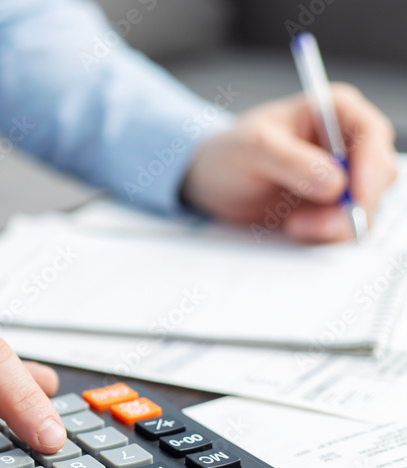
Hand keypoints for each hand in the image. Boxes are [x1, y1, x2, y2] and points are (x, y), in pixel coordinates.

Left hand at [182, 83, 397, 242]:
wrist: (211, 183)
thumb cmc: (229, 153)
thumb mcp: (252, 149)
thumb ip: (292, 161)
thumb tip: (334, 183)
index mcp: (335, 111)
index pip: (372, 134)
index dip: (372, 166)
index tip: (357, 196)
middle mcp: (348, 143)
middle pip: (378, 176)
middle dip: (352, 205)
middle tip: (308, 223)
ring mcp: (345, 178)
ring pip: (366, 207)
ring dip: (334, 224)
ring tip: (292, 225)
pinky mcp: (334, 207)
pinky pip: (346, 226)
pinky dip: (325, 234)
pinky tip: (294, 228)